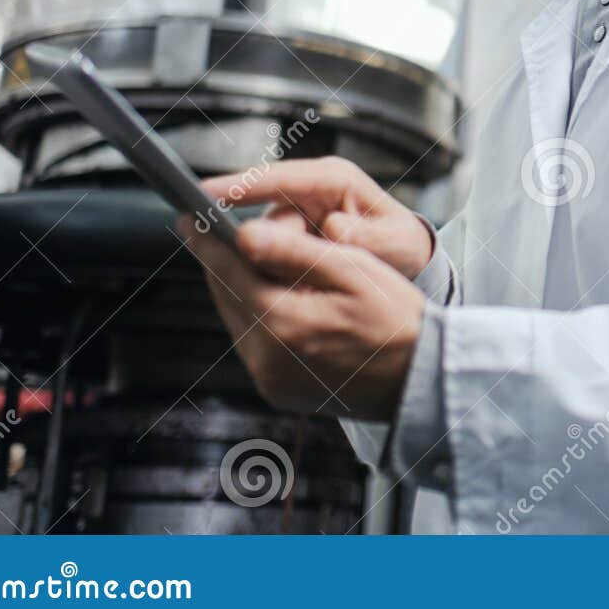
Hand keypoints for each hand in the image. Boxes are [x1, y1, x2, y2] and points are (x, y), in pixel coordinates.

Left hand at [180, 214, 424, 420]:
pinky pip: (254, 344)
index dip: (207, 242)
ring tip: (271, 268)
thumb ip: (295, 252)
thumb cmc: (395, 319)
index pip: (229, 271)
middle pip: (227, 296)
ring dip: (245, 291)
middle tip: (234, 236)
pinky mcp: (276, 390)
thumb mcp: (352, 270)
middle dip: (228, 263)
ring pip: (238, 320)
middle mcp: (267, 357)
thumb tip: (244, 234)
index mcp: (284, 322)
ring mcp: (269, 378)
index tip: (190, 218)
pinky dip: (261, 318)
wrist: (418, 377)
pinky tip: (285, 303)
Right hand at [200, 157, 433, 279]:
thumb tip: (334, 228)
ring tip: (307, 286)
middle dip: (266, 251)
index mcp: (333, 180)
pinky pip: (268, 251)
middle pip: (265, 220)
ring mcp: (294, 212)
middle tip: (294, 279)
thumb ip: (366, 237)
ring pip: (263, 241)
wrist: (405, 256)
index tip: (204, 194)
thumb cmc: (400, 243)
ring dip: (274, 266)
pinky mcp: (287, 233)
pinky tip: (292, 288)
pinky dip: (274, 270)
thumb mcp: (394, 241)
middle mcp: (307, 191)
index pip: (278, 178)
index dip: (240, 186)